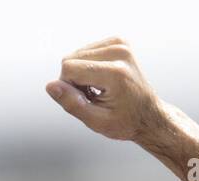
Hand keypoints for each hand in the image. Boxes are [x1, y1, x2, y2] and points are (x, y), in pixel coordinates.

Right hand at [46, 38, 163, 142]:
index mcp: (115, 72)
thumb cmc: (126, 121)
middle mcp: (119, 52)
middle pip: (70, 59)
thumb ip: (71, 103)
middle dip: (74, 80)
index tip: (84, 100)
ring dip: (81, 73)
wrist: (148, 115)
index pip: (69, 68)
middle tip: (92, 96)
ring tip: (98, 89)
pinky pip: (86, 50)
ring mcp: (120, 44)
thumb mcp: (95, 121)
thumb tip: (51, 86)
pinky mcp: (118, 41)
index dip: (68, 88)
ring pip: (76, 54)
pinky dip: (88, 66)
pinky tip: (100, 79)